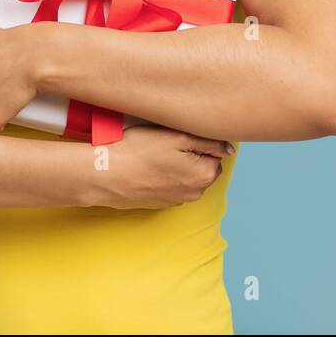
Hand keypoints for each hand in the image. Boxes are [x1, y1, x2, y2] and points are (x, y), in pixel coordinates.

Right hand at [84, 125, 236, 209]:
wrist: (106, 174)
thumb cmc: (140, 151)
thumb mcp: (179, 137)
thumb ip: (210, 142)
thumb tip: (229, 149)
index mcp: (205, 175)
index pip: (216, 152)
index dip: (198, 139)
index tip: (179, 134)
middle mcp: (195, 193)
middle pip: (202, 165)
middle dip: (189, 153)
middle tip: (165, 142)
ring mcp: (177, 200)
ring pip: (185, 175)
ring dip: (175, 164)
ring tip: (153, 153)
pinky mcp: (160, 202)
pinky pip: (170, 184)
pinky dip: (162, 175)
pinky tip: (147, 166)